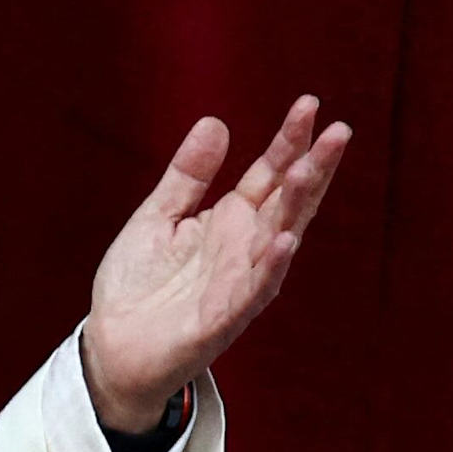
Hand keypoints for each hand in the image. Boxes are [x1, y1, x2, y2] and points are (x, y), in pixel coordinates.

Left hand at [80, 97, 351, 430]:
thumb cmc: (141, 284)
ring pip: (278, 240)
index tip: (309, 105)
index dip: (289, 142)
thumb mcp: (158, 216)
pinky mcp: (222, 319)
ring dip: (296, 209)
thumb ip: (187, 175)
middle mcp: (245, 250)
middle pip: (287, 202)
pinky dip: (269, 267)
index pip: (270, 175)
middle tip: (338, 130)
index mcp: (231, 222)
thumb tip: (216, 122)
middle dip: (313, 168)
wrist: (113, 346)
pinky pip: (252, 291)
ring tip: (311, 171)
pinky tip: (285, 241)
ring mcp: (239, 284)